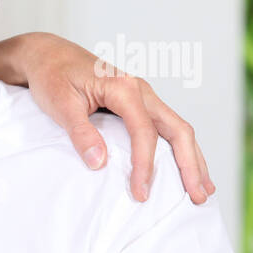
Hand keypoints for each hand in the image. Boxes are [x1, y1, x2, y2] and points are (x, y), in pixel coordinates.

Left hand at [0, 33, 214, 202]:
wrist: (49, 55)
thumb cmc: (52, 76)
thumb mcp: (60, 104)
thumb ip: (80, 132)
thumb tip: (100, 163)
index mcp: (123, 87)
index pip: (144, 132)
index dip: (144, 165)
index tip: (140, 193)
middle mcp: (141, 90)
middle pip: (178, 129)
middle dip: (191, 165)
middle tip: (198, 197)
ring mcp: (143, 96)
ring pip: (178, 129)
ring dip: (193, 159)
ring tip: (204, 190)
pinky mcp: (138, 103)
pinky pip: (166, 127)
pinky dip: (179, 149)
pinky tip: (185, 168)